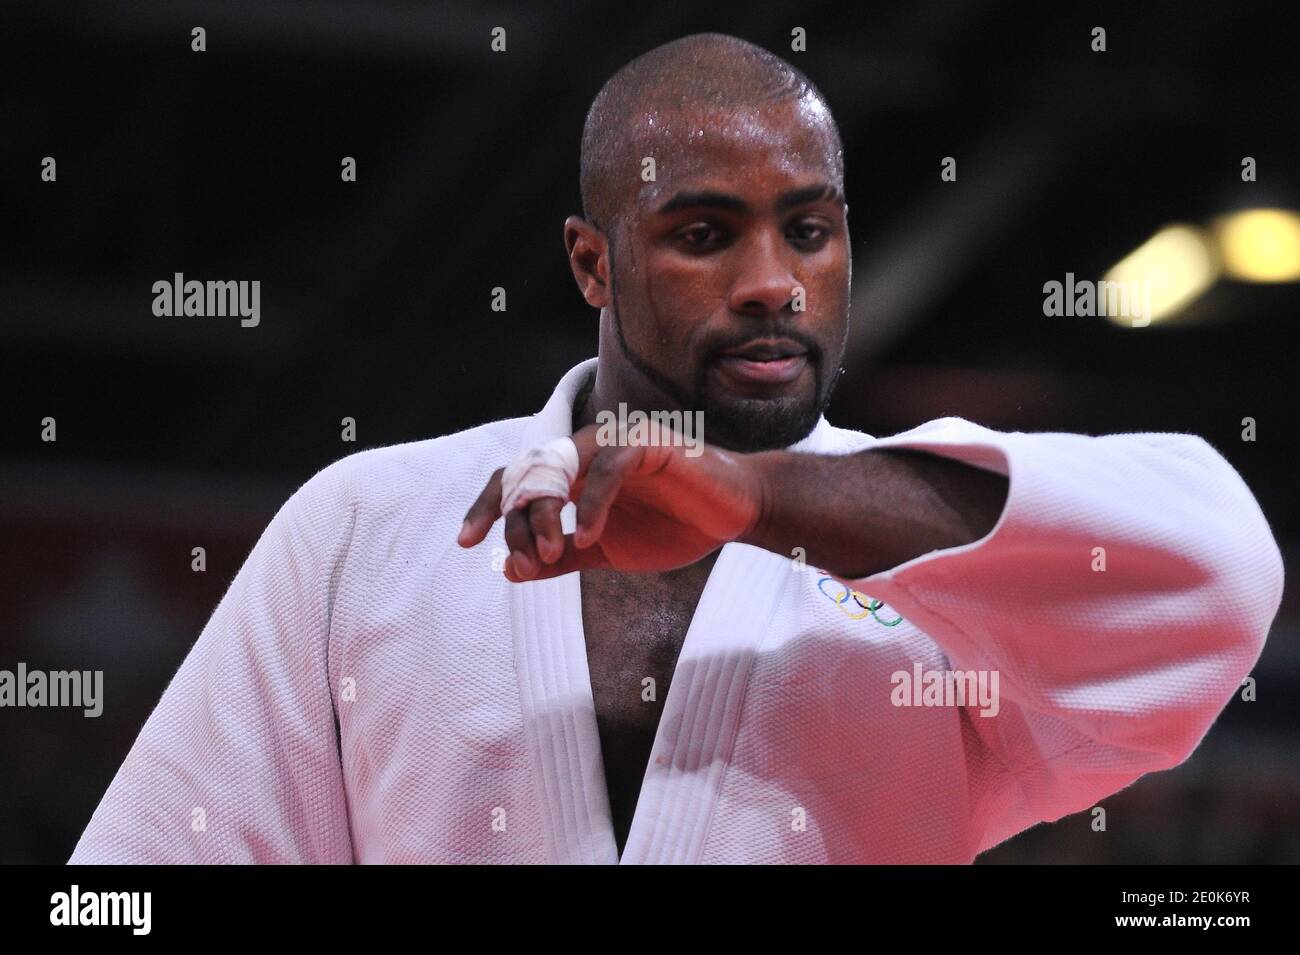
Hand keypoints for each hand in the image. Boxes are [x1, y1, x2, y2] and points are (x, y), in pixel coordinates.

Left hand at [457, 421, 767, 580]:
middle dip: (511, 514)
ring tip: (545, 554)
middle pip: (527, 468)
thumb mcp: (607, 551)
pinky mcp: (649, 443)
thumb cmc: (676, 525)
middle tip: (516, 556)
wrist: (735, 514)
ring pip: (559, 465)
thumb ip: (561, 556)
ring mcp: (616, 441)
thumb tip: (510, 570)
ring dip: (544, 511)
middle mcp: (589, 448)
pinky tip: (590, 536)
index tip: (468, 542)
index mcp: (575, 470)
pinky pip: (608, 468)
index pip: (518, 478)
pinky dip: (592, 503)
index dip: (489, 506)